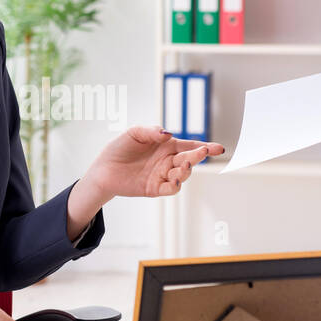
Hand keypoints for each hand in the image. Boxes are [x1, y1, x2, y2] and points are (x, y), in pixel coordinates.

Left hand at [84, 125, 225, 198]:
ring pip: (182, 174)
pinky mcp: (155, 188)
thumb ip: (151, 131)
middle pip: (189, 159)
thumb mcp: (134, 133)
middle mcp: (168, 161)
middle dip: (198, 156)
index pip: (189, 146)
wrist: (103, 169)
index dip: (204, 146)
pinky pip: (170, 188)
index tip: (218, 148)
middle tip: (203, 152)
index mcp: (166, 146)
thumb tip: (168, 134)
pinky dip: (176, 185)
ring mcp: (162, 175)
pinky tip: (176, 180)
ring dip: (186, 170)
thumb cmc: (119, 148)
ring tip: (185, 164)